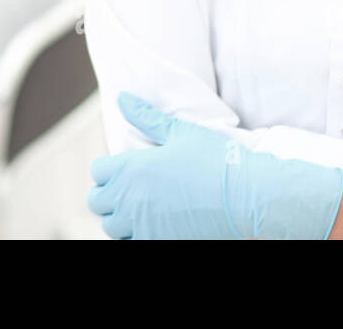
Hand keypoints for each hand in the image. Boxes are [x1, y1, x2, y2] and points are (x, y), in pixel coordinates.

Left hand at [87, 92, 342, 239]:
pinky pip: (131, 242)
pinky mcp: (157, 242)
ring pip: (110, 227)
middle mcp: (130, 200)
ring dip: (120, 217)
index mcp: (131, 169)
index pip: (97, 171)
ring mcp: (142, 226)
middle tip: (132, 188)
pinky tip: (153, 223)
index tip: (125, 167)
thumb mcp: (180, 131)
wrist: (245, 197)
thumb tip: (123, 98)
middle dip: (110, 193)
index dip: (108, 168)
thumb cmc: (215, 159)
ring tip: (142, 207)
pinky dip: (136, 234)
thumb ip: (146, 116)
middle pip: (97, 201)